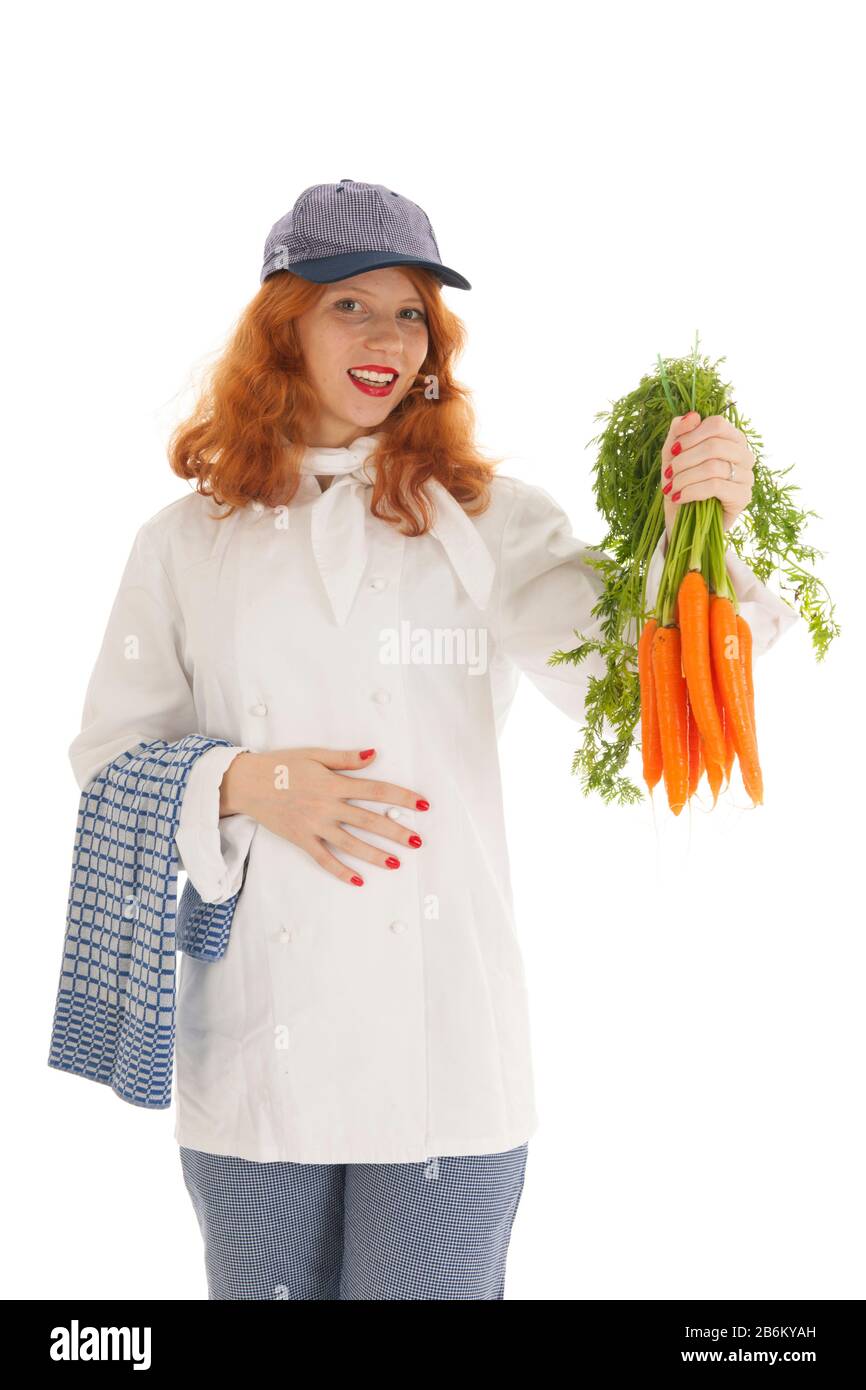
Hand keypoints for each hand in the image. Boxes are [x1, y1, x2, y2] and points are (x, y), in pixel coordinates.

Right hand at [220, 746, 428, 886]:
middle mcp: (327, 806)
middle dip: (396, 831)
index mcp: (334, 783)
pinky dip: (341, 871)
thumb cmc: (282, 765)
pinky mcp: (301, 840)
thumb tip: (374, 754)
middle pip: (369, 820)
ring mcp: (314, 826)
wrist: (247, 783)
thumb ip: (345, 759)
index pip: (376, 791)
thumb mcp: (314, 755)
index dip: (401, 797)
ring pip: (351, 843)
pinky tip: (359, 881)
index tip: (422, 804)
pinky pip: (324, 859)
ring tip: (397, 863)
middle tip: (417, 841)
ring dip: (375, 854)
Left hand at [660, 410, 755, 542]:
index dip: (691, 435)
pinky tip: (680, 498)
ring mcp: (747, 476)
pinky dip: (692, 491)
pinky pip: (716, 486)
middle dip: (684, 460)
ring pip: (714, 466)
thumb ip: (679, 431)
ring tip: (671, 488)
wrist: (683, 520)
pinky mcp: (744, 498)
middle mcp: (744, 455)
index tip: (672, 451)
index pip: (717, 424)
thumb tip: (692, 415)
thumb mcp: (673, 454)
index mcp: (731, 439)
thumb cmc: (681, 483)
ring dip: (685, 477)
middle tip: (669, 474)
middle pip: (715, 445)